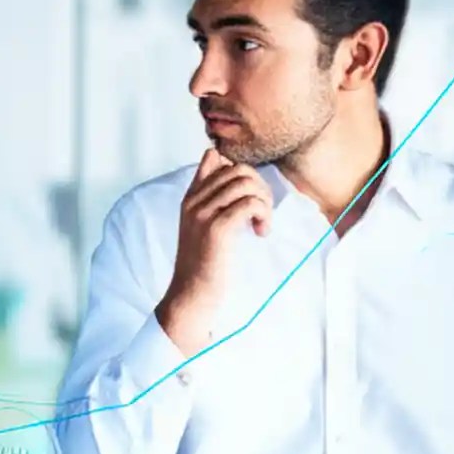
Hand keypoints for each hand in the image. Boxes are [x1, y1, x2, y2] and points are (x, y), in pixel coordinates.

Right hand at [156, 148, 272, 356]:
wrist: (191, 294)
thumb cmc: (203, 265)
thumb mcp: (202, 227)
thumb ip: (213, 203)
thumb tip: (235, 184)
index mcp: (190, 198)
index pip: (214, 158)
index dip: (240, 171)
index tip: (248, 197)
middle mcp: (194, 201)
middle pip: (236, 168)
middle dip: (259, 186)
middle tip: (262, 212)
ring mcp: (203, 214)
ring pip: (245, 183)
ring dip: (263, 201)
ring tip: (262, 223)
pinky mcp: (217, 229)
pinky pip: (250, 204)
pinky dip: (263, 215)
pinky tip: (261, 232)